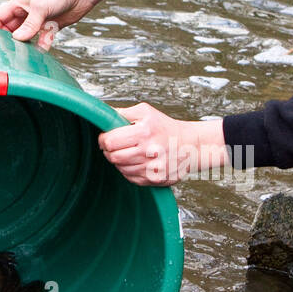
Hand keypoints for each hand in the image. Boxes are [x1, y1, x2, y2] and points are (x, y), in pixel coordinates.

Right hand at [0, 0, 115, 50]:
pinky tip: (41, 52)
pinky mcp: (50, 27)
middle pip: (9, 31)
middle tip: (8, 54)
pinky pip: (41, 41)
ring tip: (22, 57)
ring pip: (25, 38)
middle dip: (8, 42)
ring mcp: (37, 21)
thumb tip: (17, 39)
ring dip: (23, 47)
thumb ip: (29, 24)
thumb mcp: (40, 6)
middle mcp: (25, 14)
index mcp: (18, 5)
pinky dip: (41, 47)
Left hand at [98, 103, 229, 185]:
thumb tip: (101, 114)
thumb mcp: (146, 112)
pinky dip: (129, 170)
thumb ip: (122, 113)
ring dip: (120, 160)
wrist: (191, 145)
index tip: (107, 137)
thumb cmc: (165, 127)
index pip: (109, 141)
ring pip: (120, 168)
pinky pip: (129, 177)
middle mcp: (149, 151)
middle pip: (112, 156)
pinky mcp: (154, 179)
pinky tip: (138, 161)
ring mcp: (152, 168)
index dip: (104, 139)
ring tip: (131, 152)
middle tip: (116, 145)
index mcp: (145, 132)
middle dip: (110, 150)